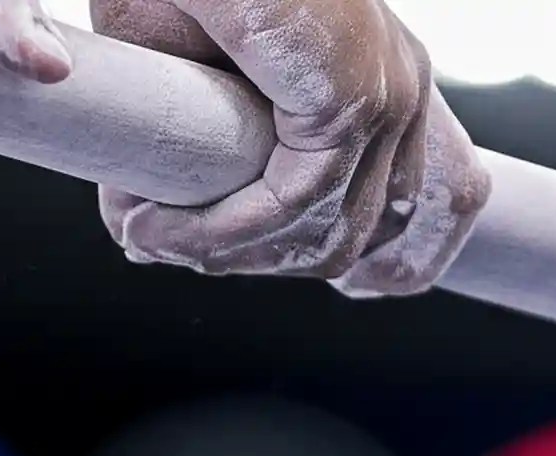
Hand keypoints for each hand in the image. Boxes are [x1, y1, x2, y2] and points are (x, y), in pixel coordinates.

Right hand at [91, 0, 490, 296]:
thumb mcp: (199, 88)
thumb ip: (204, 168)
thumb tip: (147, 240)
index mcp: (384, 82)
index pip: (408, 201)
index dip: (356, 257)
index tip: (275, 272)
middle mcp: (401, 90)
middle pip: (360, 231)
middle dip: (263, 262)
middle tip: (168, 246)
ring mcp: (388, 94)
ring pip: (327, 233)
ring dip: (231, 253)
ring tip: (150, 238)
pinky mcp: (352, 97)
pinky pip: (294, 204)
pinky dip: (220, 230)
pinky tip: (159, 228)